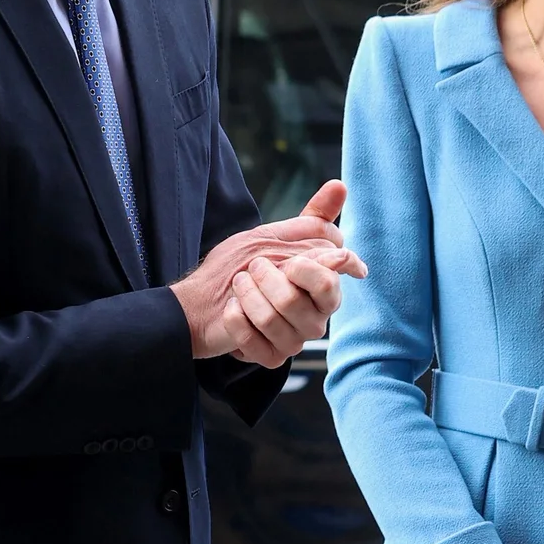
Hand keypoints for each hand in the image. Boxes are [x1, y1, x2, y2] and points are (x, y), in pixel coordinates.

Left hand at [171, 180, 363, 361]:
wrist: (204, 298)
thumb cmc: (243, 266)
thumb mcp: (275, 235)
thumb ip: (312, 217)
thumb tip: (340, 186)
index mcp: (325, 290)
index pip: (330, 282)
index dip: (305, 269)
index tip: (288, 261)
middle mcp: (317, 318)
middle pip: (296, 300)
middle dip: (264, 278)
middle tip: (252, 270)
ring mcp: (296, 340)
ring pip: (273, 318)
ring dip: (246, 295)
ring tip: (239, 287)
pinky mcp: (273, 358)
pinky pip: (253, 337)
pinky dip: (235, 318)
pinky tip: (232, 311)